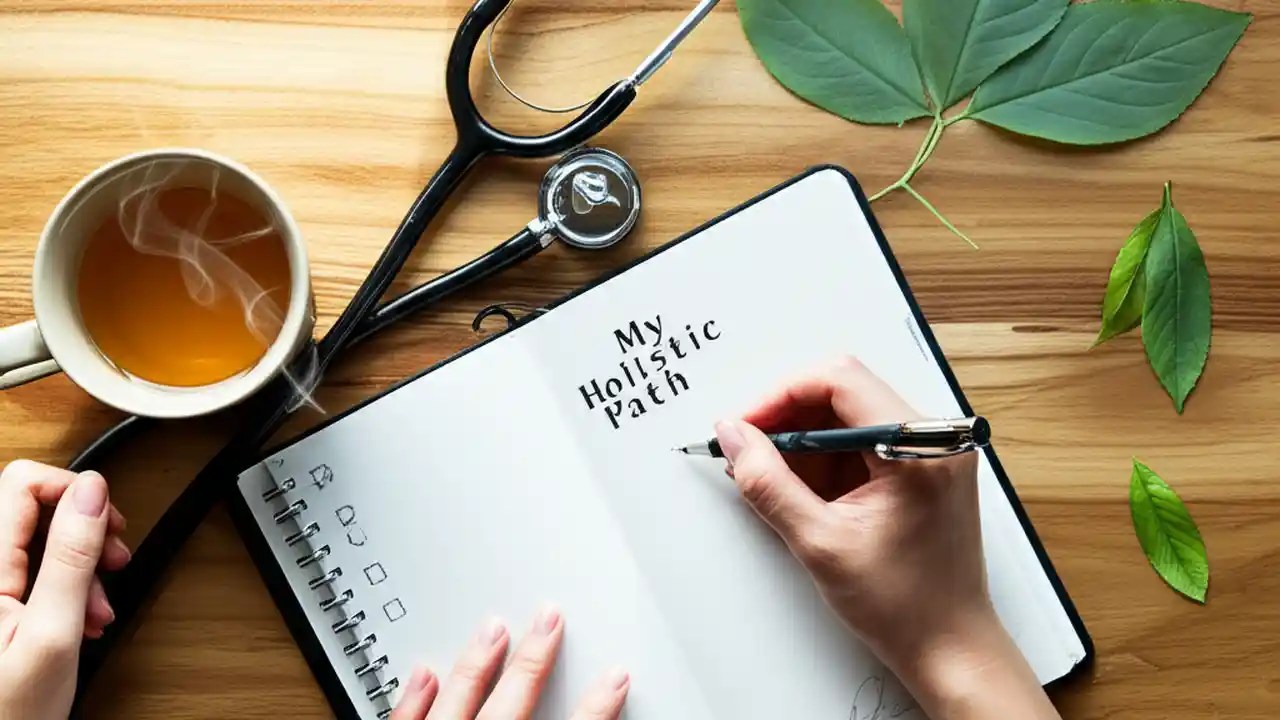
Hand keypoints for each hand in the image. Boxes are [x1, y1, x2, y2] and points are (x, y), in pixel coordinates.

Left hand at [0, 461, 129, 719]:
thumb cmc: (8, 713)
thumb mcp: (54, 634)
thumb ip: (72, 558)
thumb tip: (93, 493)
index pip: (22, 483)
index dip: (73, 491)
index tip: (109, 522)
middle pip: (32, 507)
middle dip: (84, 531)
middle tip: (112, 562)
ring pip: (37, 540)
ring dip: (79, 566)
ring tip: (97, 607)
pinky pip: (30, 570)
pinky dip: (65, 587)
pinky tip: (79, 617)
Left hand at [390, 608, 628, 719]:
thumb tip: (594, 710)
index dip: (597, 706)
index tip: (615, 677)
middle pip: (513, 706)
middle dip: (534, 660)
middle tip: (549, 617)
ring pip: (457, 704)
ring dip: (476, 665)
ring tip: (492, 628)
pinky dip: (415, 700)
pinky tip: (423, 673)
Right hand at [715, 357, 1059, 719]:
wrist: (951, 648)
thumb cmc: (904, 606)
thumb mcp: (819, 543)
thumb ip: (768, 483)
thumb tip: (733, 437)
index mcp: (917, 447)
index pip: (839, 380)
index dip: (780, 396)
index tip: (744, 426)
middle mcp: (931, 437)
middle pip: (843, 392)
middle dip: (787, 418)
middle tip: (747, 450)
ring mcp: (930, 452)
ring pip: (849, 416)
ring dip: (803, 441)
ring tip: (771, 479)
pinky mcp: (922, 469)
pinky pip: (863, 443)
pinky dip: (825, 460)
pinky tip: (802, 491)